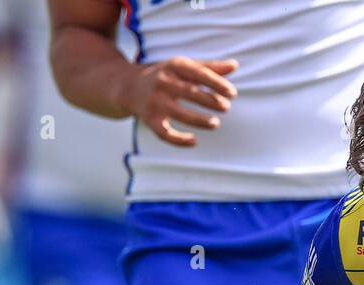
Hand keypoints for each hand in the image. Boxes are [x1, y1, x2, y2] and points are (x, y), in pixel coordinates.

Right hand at [120, 56, 238, 147]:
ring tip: (216, 123)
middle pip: (190, 92)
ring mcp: (155, 101)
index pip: (197, 73)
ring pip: (180, 114)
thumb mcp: (183, 67)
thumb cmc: (165, 76)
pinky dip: (179, 140)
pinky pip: (165, 133)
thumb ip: (209, 67)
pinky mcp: (150, 119)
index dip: (216, 83)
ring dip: (200, 120)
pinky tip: (194, 141)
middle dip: (210, 101)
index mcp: (174, 67)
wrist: (128, 86)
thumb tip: (235, 65)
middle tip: (226, 108)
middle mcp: (163, 82)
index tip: (233, 93)